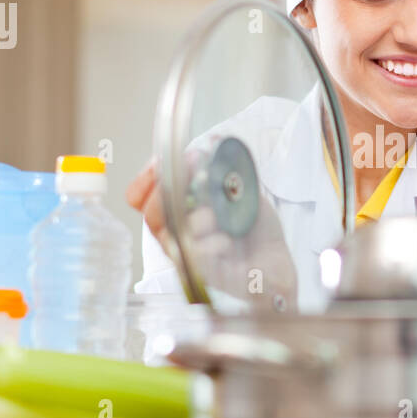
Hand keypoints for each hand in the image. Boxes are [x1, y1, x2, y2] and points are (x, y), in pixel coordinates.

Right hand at [126, 149, 297, 310]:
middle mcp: (174, 234)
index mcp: (176, 212)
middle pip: (150, 212)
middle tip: (198, 177)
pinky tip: (227, 241)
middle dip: (170, 189)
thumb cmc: (256, 232)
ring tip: (217, 215)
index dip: (147, 176)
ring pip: (170, 234)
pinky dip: (210, 244)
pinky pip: (193, 257)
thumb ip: (227, 168)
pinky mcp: (200, 276)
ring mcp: (185, 256)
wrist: (277, 267)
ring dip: (195, 218)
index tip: (167, 160)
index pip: (139, 195)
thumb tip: (214, 140)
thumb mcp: (244, 191)